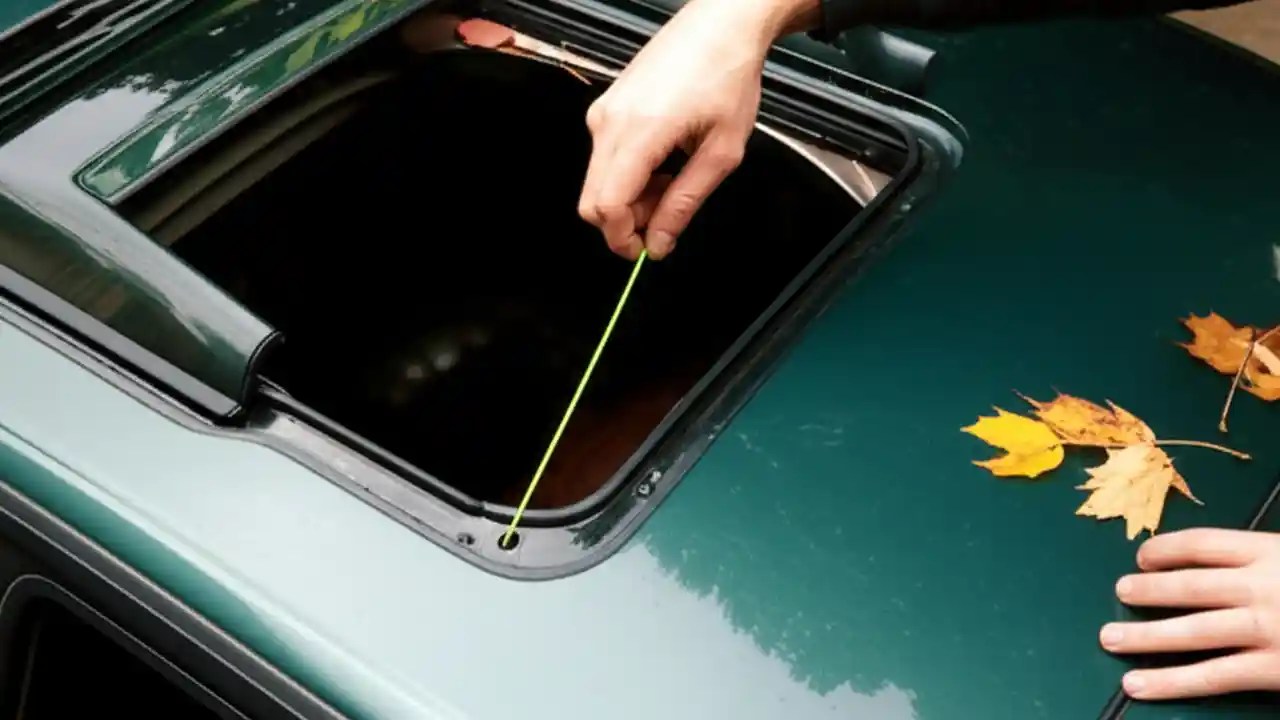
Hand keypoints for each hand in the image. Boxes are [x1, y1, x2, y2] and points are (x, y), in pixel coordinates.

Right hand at [577, 0, 818, 259]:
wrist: (721, 25)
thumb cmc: (728, 77)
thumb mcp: (721, 152)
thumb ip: (685, 202)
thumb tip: (660, 243)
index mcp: (639, 132)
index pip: (607, 206)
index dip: (623, 239)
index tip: (648, 250)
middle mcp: (610, 121)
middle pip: (593, 200)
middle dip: (626, 223)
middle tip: (666, 217)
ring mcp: (603, 111)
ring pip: (598, 181)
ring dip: (631, 198)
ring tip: (673, 181)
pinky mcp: (607, 106)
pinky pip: (604, 157)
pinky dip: (629, 175)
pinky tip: (663, 162)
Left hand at [1100, 528, 1279, 700]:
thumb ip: (1263, 563)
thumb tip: (1220, 566)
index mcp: (1268, 552)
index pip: (1202, 544)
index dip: (1166, 549)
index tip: (1142, 557)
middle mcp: (1261, 587)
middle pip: (1190, 586)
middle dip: (1150, 590)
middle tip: (1120, 592)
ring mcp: (1265, 628)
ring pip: (1192, 631)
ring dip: (1145, 636)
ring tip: (1110, 638)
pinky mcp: (1273, 668)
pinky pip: (1213, 676)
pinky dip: (1171, 682)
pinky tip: (1139, 685)